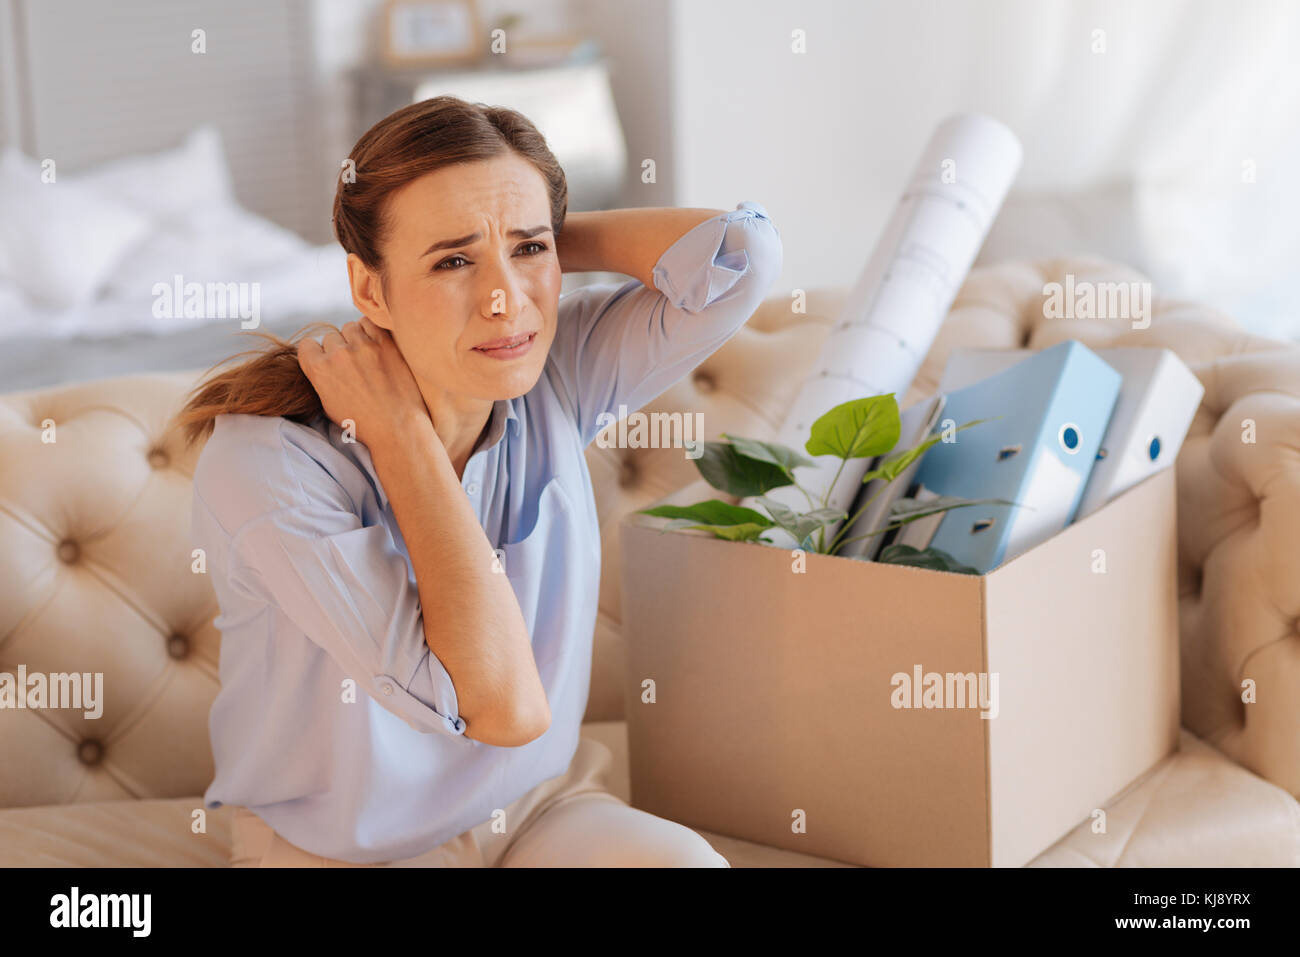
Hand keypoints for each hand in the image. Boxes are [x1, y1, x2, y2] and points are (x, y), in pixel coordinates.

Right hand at [297, 316, 432, 451]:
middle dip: (338, 348)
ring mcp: (362, 346)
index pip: (307, 345)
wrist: (397, 427)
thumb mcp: (328, 403)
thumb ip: (321, 377)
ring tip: (366, 357)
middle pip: (331, 336)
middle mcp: (338, 354)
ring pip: (349, 327)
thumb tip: (321, 360)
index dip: (316, 354)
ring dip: (355, 338)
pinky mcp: (385, 342)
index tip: (326, 361)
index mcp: (319, 370)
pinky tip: (376, 346)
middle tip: (352, 365)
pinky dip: (371, 331)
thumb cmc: (363, 422)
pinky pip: (370, 323)